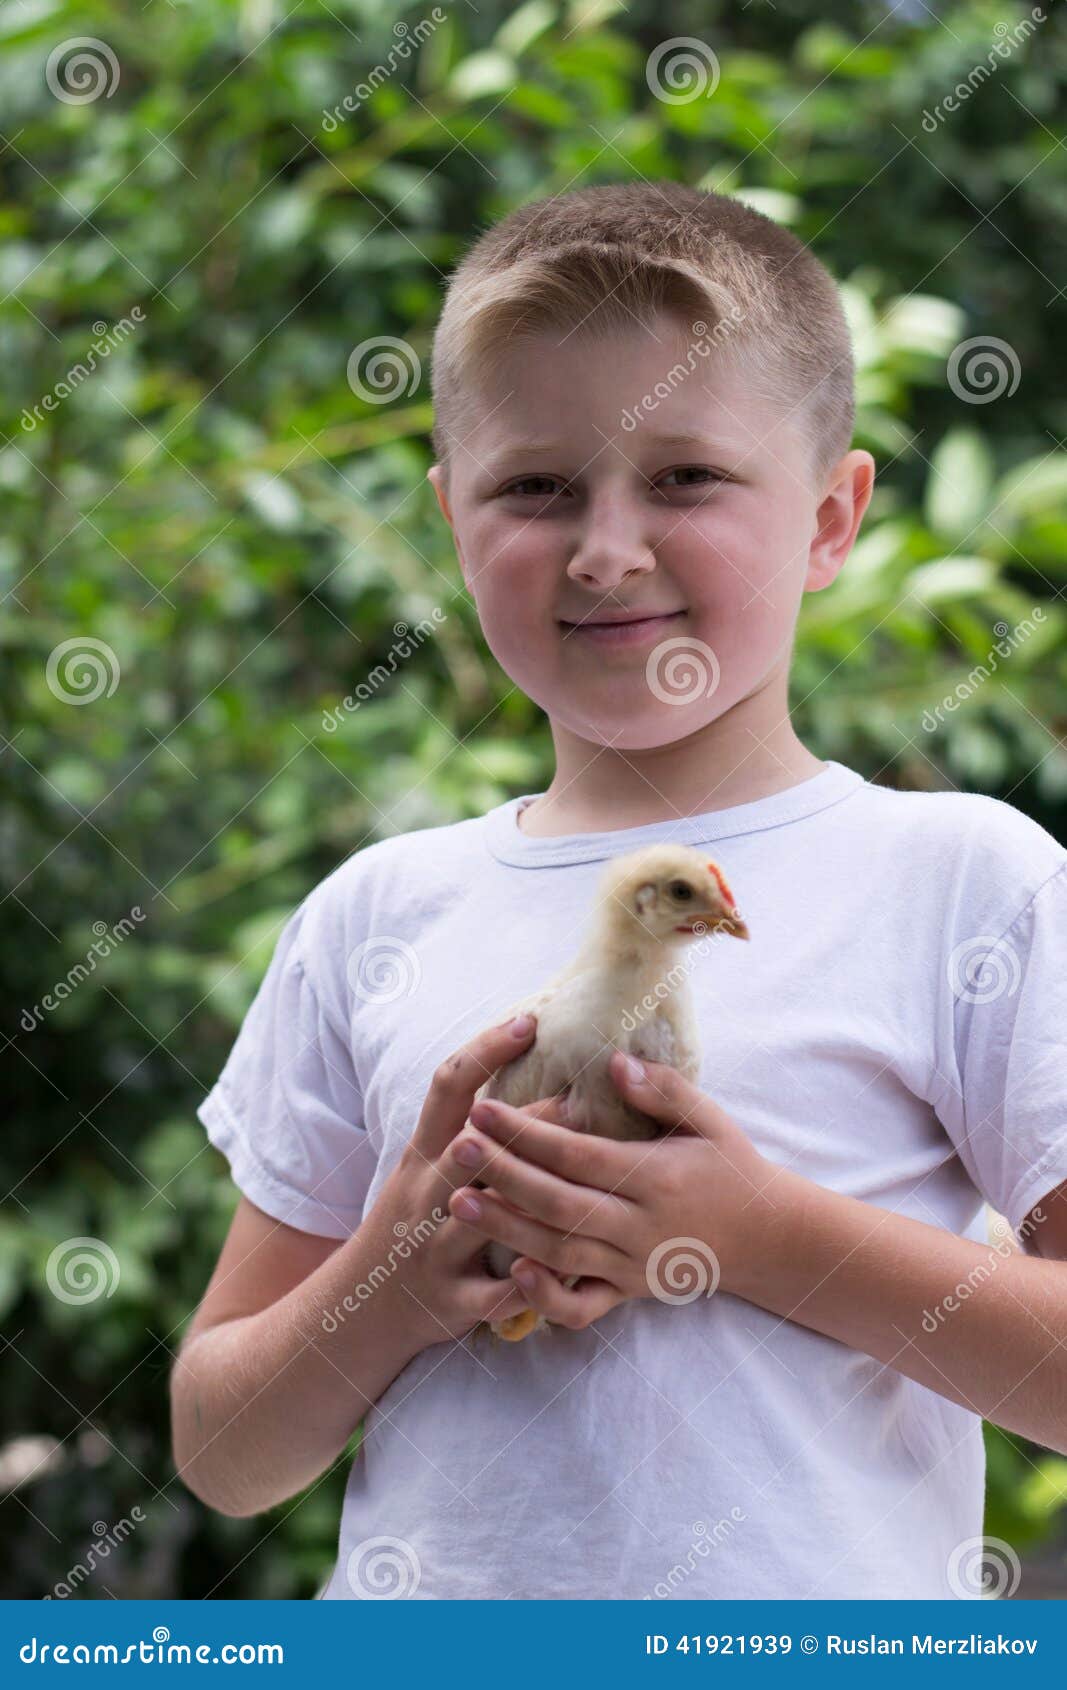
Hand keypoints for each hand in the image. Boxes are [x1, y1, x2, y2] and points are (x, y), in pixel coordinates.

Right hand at [363, 1012, 570, 1349]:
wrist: (360, 1307)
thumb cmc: (415, 1223)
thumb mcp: (425, 1170)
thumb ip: (474, 1132)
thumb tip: (546, 1086)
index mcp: (423, 1154)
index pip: (448, 1088)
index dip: (486, 1051)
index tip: (529, 1022)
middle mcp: (424, 1195)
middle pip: (465, 1151)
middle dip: (515, 1129)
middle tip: (577, 1103)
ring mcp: (434, 1249)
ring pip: (479, 1219)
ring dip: (521, 1200)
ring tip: (573, 1182)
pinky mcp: (451, 1301)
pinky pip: (496, 1292)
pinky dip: (530, 1283)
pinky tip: (571, 1270)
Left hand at [446, 1050, 780, 1330]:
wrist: (766, 1240)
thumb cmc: (731, 1169)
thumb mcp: (710, 1120)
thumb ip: (663, 1090)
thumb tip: (613, 1061)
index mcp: (657, 1177)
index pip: (580, 1155)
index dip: (529, 1134)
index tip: (484, 1108)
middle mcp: (640, 1225)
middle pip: (560, 1203)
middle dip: (503, 1176)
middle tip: (457, 1149)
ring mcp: (632, 1265)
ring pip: (560, 1252)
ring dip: (506, 1229)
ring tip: (457, 1202)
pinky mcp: (628, 1293)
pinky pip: (582, 1306)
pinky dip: (546, 1297)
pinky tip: (512, 1272)